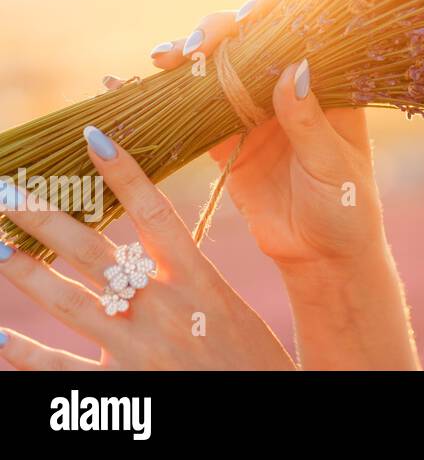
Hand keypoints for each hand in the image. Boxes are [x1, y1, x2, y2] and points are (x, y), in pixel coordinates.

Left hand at [0, 126, 294, 368]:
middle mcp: (165, 309)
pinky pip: (61, 371)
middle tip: (7, 189)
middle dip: (48, 218)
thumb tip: (154, 251)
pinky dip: (26, 354)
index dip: (124, 174)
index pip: (156, 214)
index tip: (92, 137)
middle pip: (96, 253)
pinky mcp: (122, 393)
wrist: (269, 414)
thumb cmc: (252, 362)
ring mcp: (139, 350)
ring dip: (27, 272)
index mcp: (200, 282)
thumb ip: (191, 280)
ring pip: (70, 303)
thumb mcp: (229, 309)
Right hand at [106, 0, 385, 271]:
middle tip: (195, 48)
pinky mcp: (225, 139)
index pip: (301, 25)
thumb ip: (310, 122)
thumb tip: (294, 68)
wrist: (322, 256)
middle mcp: (288, 86)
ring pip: (216, 67)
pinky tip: (138, 82)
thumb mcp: (333, 167)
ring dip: (186, 55)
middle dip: (218, 30)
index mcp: (326, 82)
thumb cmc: (345, 208)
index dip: (273, 9)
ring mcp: (254, 109)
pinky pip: (192, 109)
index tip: (248, 16)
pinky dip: (165, 95)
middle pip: (249, 37)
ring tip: (164, 58)